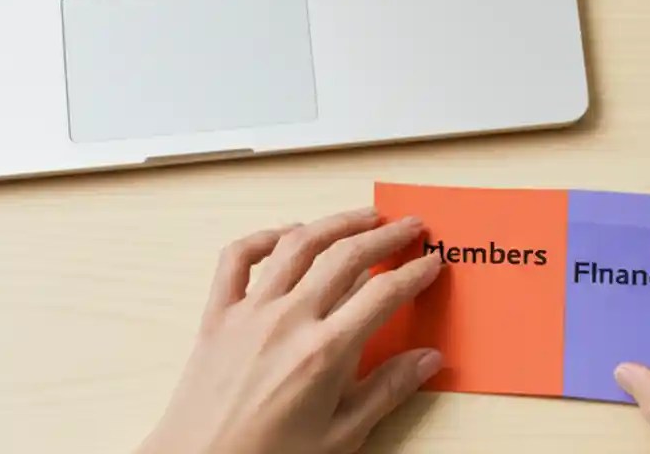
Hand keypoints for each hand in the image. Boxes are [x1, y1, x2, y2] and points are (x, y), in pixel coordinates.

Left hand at [138, 208, 443, 453]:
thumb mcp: (340, 436)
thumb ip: (387, 391)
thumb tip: (427, 360)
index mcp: (324, 353)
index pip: (384, 294)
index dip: (415, 273)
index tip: (432, 263)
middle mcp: (288, 321)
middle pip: (347, 256)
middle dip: (386, 235)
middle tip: (409, 227)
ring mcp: (250, 312)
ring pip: (298, 244)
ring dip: (335, 222)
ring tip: (362, 217)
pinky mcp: (218, 314)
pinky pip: (237, 258)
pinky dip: (263, 237)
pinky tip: (287, 234)